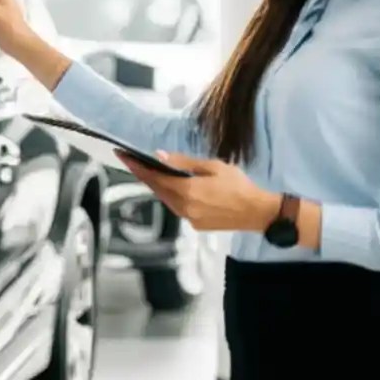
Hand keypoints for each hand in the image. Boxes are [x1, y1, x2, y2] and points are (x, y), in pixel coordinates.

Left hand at [114, 150, 280, 232]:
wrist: (258, 212)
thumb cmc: (239, 185)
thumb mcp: (213, 166)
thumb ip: (184, 162)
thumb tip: (159, 156)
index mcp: (187, 191)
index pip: (154, 177)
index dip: (136, 166)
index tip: (122, 155)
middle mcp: (183, 207)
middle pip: (156, 189)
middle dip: (142, 174)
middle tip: (130, 160)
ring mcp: (188, 218)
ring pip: (165, 199)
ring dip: (155, 185)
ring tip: (147, 171)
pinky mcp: (195, 224)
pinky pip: (176, 207)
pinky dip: (169, 195)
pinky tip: (170, 186)